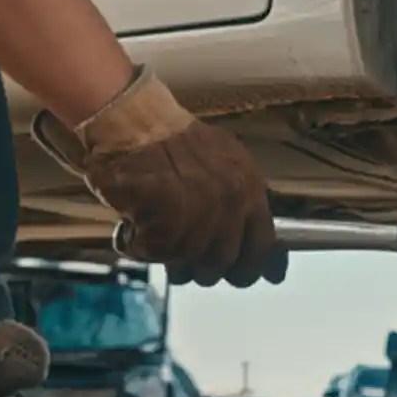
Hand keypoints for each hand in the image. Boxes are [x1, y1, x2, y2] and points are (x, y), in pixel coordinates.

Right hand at [50, 67, 287, 287]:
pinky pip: (155, 254)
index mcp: (249, 188)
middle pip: (223, 263)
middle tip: (186, 260)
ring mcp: (199, 214)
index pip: (263, 245)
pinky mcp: (164, 221)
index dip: (254, 267)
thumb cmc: (172, 141)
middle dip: (203, 268)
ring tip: (155, 235)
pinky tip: (133, 227)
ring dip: (170, 257)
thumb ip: (241, 203)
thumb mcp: (225, 166)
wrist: (133, 119)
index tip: (249, 277)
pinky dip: (138, 246)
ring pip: (189, 263)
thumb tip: (262, 249)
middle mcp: (230, 203)